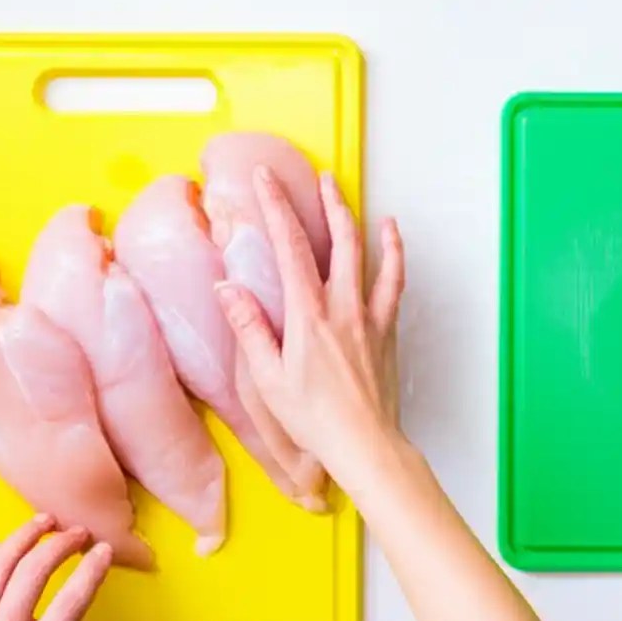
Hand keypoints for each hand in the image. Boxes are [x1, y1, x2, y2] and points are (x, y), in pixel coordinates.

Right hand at [217, 167, 404, 481]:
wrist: (366, 444)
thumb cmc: (316, 419)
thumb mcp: (268, 379)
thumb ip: (250, 329)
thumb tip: (228, 289)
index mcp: (309, 316)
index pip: (291, 248)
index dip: (277, 208)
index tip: (266, 179)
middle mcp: (343, 308)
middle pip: (338, 240)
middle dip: (324, 202)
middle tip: (316, 177)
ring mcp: (370, 316)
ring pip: (367, 254)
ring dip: (355, 220)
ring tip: (345, 194)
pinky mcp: (387, 329)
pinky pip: (393, 281)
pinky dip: (393, 254)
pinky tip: (392, 236)